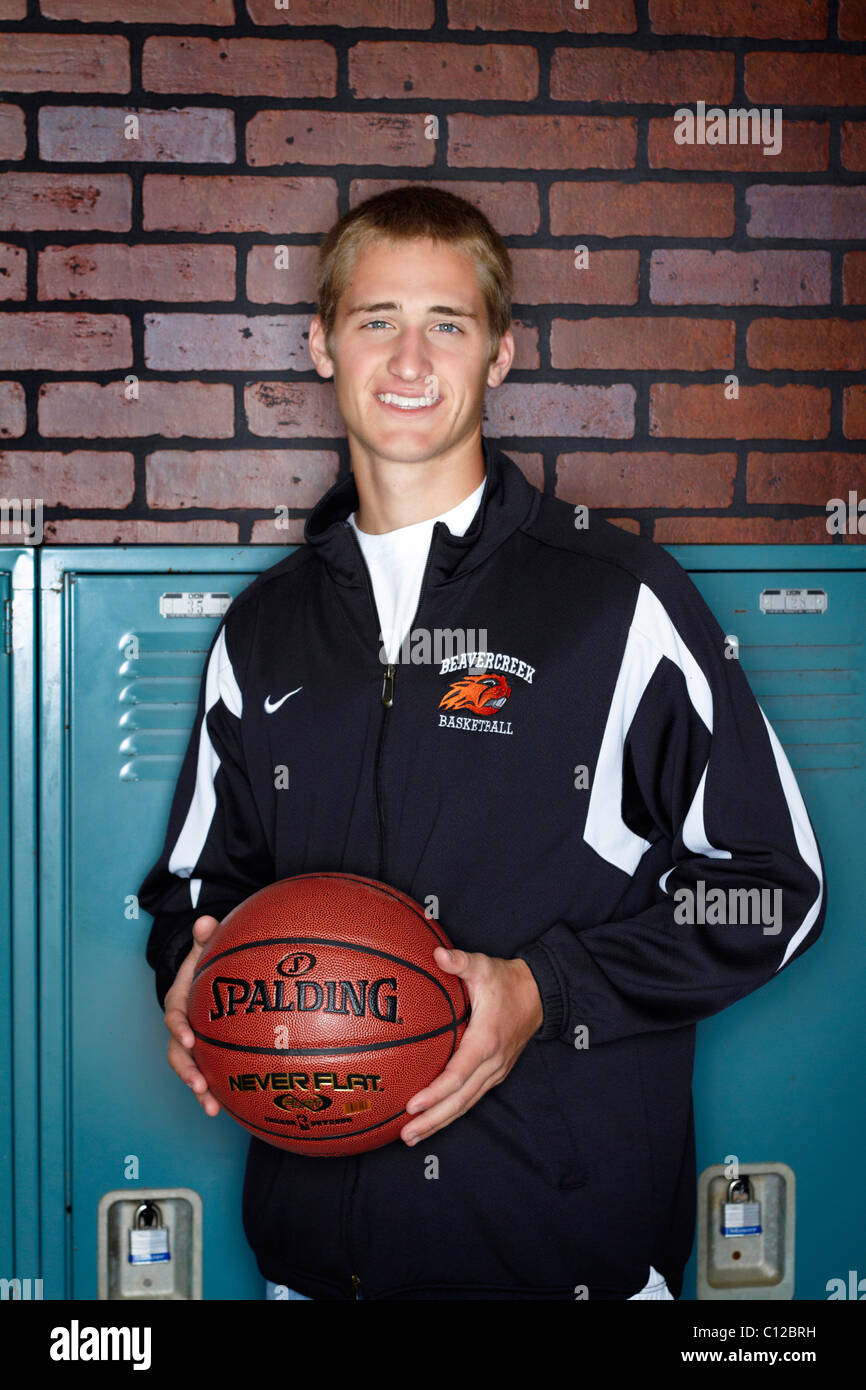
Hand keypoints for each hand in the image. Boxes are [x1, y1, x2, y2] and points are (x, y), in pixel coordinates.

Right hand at [164, 914, 221, 1116]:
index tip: (190, 1038)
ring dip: (198, 1089)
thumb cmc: (207, 963)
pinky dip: (215, 1089)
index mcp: (178, 1002)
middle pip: (177, 1052)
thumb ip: (205, 937)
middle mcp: (181, 1027)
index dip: (179, 1028)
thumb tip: (206, 920)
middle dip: (186, 1070)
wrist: (206, 978)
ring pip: (190, 1069)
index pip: (174, 1016)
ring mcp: (193, 1044)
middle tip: (198, 1084)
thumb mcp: (204, 948)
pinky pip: (209, 1072)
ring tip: (211, 1108)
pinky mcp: (207, 1054)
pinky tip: (229, 1108)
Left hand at [400, 946, 542, 1146]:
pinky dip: (451, 1112)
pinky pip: (471, 1098)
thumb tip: (438, 954)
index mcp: (486, 1040)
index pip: (458, 1074)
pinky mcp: (495, 1073)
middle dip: (432, 1120)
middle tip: (406, 1134)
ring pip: (466, 1104)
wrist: (539, 994)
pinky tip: (432, 1119)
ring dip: (440, 1122)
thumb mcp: (484, 966)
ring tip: (412, 1137)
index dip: (436, 1093)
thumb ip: (461, 962)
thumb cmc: (506, 981)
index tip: (413, 1105)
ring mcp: (495, 1071)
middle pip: (460, 1100)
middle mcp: (492, 1063)